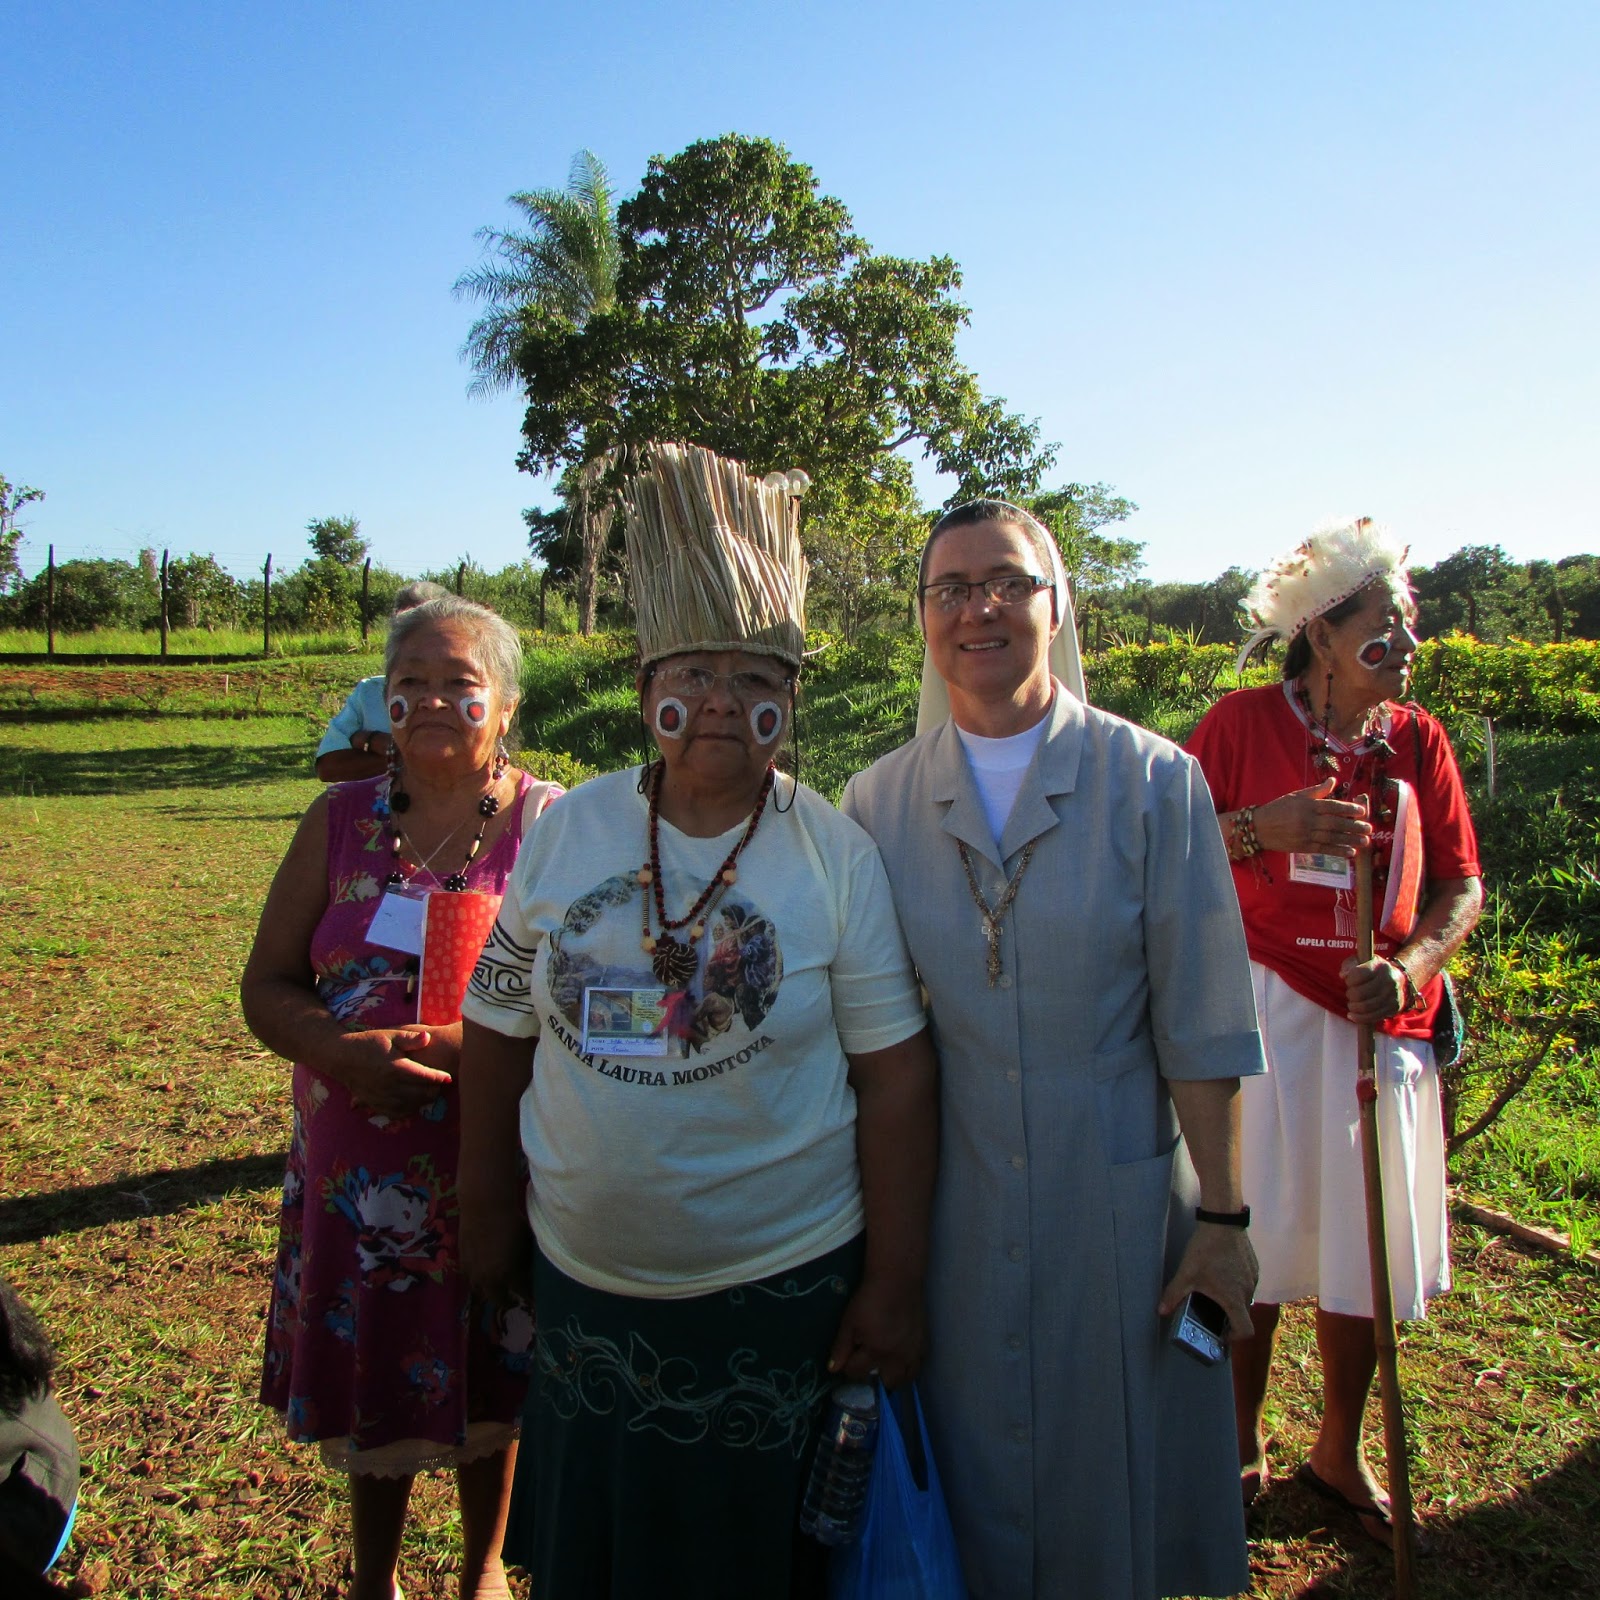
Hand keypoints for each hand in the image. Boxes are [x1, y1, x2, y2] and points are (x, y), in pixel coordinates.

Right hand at [334, 1028, 452, 1116]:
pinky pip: (396, 1113)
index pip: (424, 1076)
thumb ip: (410, 1038)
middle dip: (434, 1090)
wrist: (342, 1056)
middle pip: (421, 1094)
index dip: (439, 1078)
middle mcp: (389, 1085)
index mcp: (395, 1067)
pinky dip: (408, 1110)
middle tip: (440, 1084)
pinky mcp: (375, 1104)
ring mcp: (382, 1097)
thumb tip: (428, 1038)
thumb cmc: (369, 1042)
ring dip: (423, 1101)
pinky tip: (413, 1102)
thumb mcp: (390, 1035)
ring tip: (429, 1092)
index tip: (449, 1077)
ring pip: (411, 1106)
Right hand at [460, 1201, 532, 1304]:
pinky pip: (470, 1279)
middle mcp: (489, 1278)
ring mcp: (473, 1272)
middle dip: (507, 1301)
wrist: (484, 1205)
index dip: (529, 1296)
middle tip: (513, 1299)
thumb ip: (526, 1262)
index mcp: (508, 1274)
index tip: (533, 1297)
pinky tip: (483, 1275)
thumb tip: (528, 1272)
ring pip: (480, 1291)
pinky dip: (478, 1281)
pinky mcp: (462, 1262)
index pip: (522, 1293)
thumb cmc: (511, 1220)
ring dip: (489, 1292)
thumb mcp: (526, 1243)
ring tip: (497, 1288)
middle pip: (498, 1299)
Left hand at [827, 1273, 925, 1389]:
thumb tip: (833, 1369)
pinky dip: (907, 1368)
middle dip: (873, 1377)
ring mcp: (913, 1352)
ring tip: (884, 1365)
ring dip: (892, 1376)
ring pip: (904, 1379)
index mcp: (876, 1351)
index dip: (848, 1367)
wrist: (897, 1279)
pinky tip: (900, 1359)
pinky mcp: (924, 1344)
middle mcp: (897, 1357)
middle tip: (867, 1363)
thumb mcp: (849, 1321)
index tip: (848, 1358)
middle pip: (884, 1383)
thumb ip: (841, 1348)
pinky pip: (917, 1367)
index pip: (857, 1373)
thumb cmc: (870, 1298)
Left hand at [1158, 1224, 1257, 1341]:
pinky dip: (1237, 1285)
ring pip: (1246, 1297)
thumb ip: (1174, 1294)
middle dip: (1229, 1317)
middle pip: (1243, 1314)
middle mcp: (1248, 1292)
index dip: (1235, 1338)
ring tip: (1215, 1290)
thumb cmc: (1206, 1250)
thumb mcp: (1187, 1273)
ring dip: (1233, 1299)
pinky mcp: (1254, 1266)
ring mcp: (1253, 1278)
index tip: (1222, 1333)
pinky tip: (1222, 1273)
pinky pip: (1247, 1283)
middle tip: (1211, 1311)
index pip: (1246, 1331)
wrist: (1223, 1221)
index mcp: (1234, 1299)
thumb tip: (1161, 1311)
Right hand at [1253, 777, 1371, 857]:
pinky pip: (1324, 849)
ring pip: (1332, 837)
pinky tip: (1350, 852)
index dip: (1348, 809)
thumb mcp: (1296, 796)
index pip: (1332, 806)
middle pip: (1335, 823)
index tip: (1362, 811)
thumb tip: (1334, 781)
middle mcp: (1308, 820)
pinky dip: (1338, 851)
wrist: (1259, 827)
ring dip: (1350, 840)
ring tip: (1365, 841)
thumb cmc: (1278, 809)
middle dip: (1354, 826)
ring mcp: (1306, 834)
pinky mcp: (1303, 847)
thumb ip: (1317, 790)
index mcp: (1307, 805)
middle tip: (1368, 828)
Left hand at [1340, 955, 1406, 1023]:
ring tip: (1351, 1004)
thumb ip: (1349, 965)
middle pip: (1360, 993)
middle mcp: (1388, 981)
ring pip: (1365, 1007)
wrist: (1398, 980)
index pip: (1358, 974)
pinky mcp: (1392, 1008)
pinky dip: (1359, 1018)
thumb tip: (1343, 975)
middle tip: (1350, 993)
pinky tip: (1352, 1015)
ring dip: (1353, 1007)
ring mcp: (1392, 996)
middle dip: (1350, 995)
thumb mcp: (1361, 961)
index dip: (1349, 980)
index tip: (1349, 981)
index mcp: (1380, 966)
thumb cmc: (1373, 970)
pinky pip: (1372, 1017)